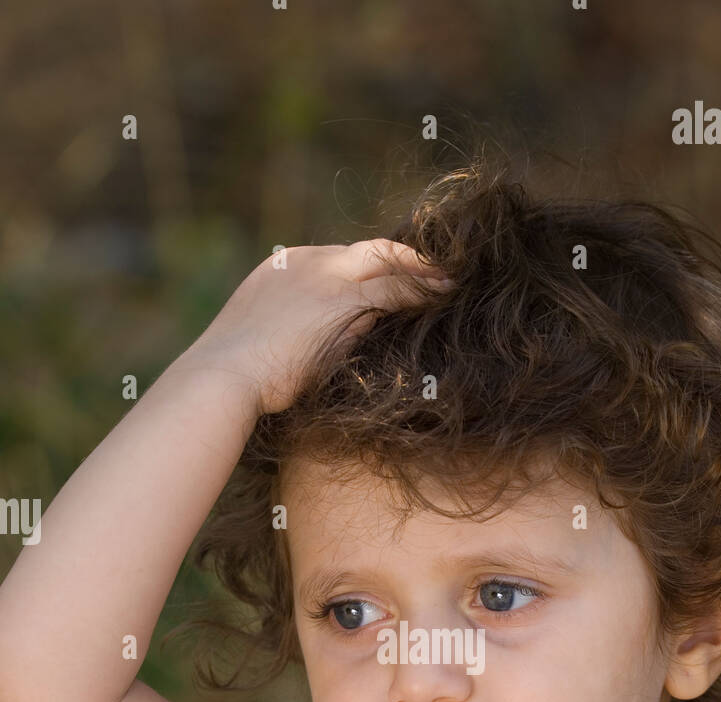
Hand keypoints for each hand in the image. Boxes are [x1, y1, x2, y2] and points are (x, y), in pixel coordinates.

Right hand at [180, 239, 452, 415]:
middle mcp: (304, 261)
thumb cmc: (240, 380)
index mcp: (281, 268)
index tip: (395, 282)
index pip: (340, 261)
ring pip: (384, 263)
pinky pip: (393, 286)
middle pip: (367, 252)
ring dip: (420, 271)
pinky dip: (422, 286)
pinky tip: (446, 290)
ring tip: (450, 280)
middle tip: (440, 270)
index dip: (372, 271)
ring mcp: (323, 275)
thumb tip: (345, 335)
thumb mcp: (273, 345)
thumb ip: (306, 331)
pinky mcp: (341, 297)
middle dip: (404, 261)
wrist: (221, 379)